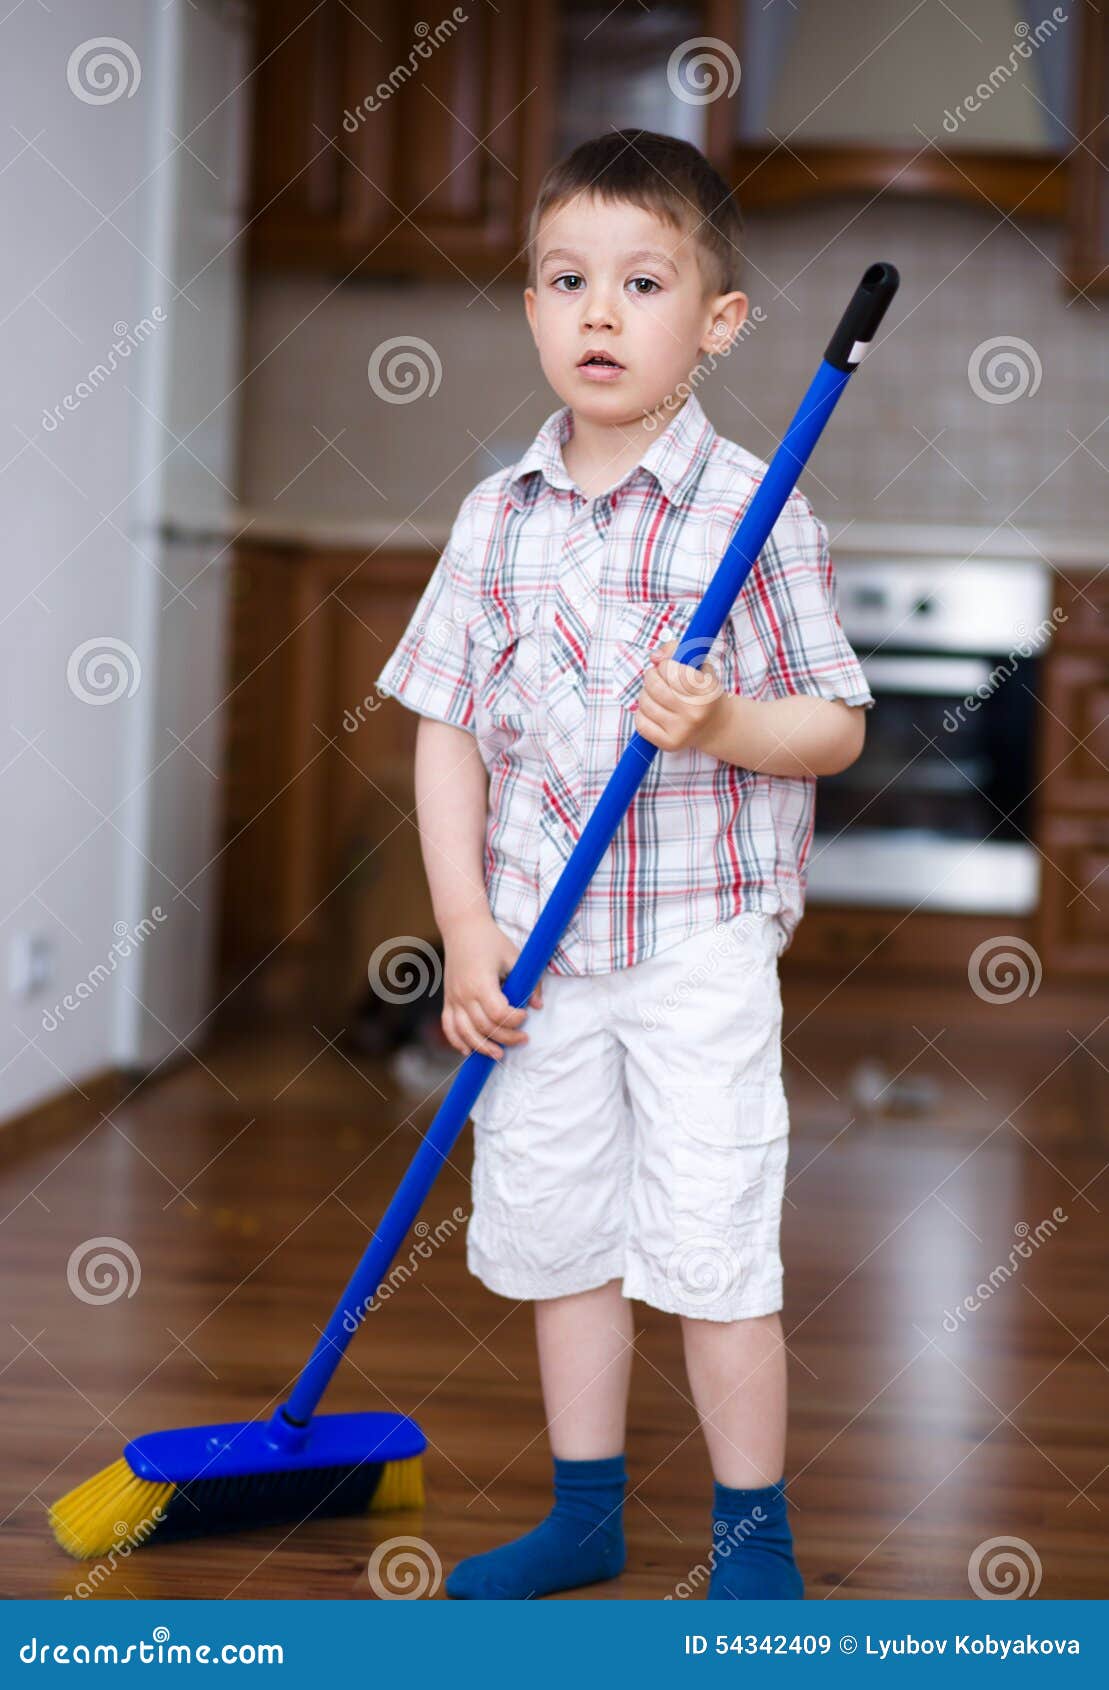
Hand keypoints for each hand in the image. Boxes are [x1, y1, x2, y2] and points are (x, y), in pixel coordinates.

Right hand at [439, 910, 543, 1059]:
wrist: (462, 927)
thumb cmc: (491, 940)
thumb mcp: (515, 956)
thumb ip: (528, 982)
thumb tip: (537, 1006)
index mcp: (481, 982)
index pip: (498, 1013)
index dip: (514, 1020)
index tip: (525, 1016)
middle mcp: (464, 993)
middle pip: (485, 1026)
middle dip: (506, 1037)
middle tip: (523, 1039)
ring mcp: (453, 998)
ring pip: (465, 1032)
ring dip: (483, 1047)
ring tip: (499, 1054)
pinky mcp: (448, 999)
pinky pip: (449, 1026)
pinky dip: (457, 1041)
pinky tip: (469, 1051)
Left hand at [631, 638, 729, 753]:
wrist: (716, 726)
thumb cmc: (703, 691)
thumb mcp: (699, 665)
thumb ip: (676, 650)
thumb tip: (654, 657)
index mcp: (705, 691)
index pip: (669, 669)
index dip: (664, 664)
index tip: (669, 668)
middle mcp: (694, 713)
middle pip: (654, 685)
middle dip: (651, 676)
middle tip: (657, 678)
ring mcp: (682, 731)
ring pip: (645, 703)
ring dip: (645, 694)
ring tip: (657, 695)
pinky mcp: (669, 744)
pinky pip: (641, 723)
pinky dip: (642, 713)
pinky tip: (654, 711)